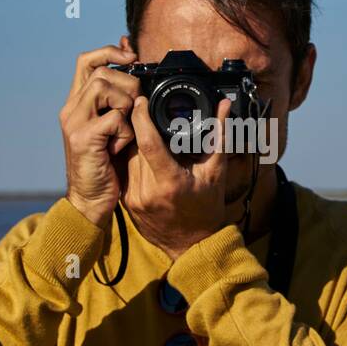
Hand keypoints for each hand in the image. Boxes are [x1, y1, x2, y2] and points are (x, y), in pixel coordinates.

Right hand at [59, 45, 139, 226]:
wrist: (90, 200)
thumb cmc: (106, 165)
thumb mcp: (113, 127)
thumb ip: (119, 101)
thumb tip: (134, 67)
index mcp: (77, 103)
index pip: (87, 60)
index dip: (110, 51)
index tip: (132, 57)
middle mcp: (71, 109)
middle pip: (101, 71)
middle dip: (128, 84)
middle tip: (135, 108)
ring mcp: (74, 122)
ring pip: (104, 88)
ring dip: (126, 105)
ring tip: (125, 130)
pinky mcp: (83, 138)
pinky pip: (114, 118)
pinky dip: (125, 132)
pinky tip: (121, 147)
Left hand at [122, 95, 233, 259]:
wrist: (191, 245)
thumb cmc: (206, 208)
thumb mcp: (215, 172)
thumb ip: (219, 135)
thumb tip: (223, 105)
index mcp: (170, 181)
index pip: (148, 142)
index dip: (142, 117)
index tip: (141, 100)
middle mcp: (147, 191)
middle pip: (134, 146)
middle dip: (137, 126)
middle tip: (143, 110)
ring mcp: (133, 198)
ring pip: (125, 157)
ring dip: (132, 141)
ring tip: (143, 131)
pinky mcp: (126, 203)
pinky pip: (123, 171)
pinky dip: (129, 158)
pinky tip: (139, 152)